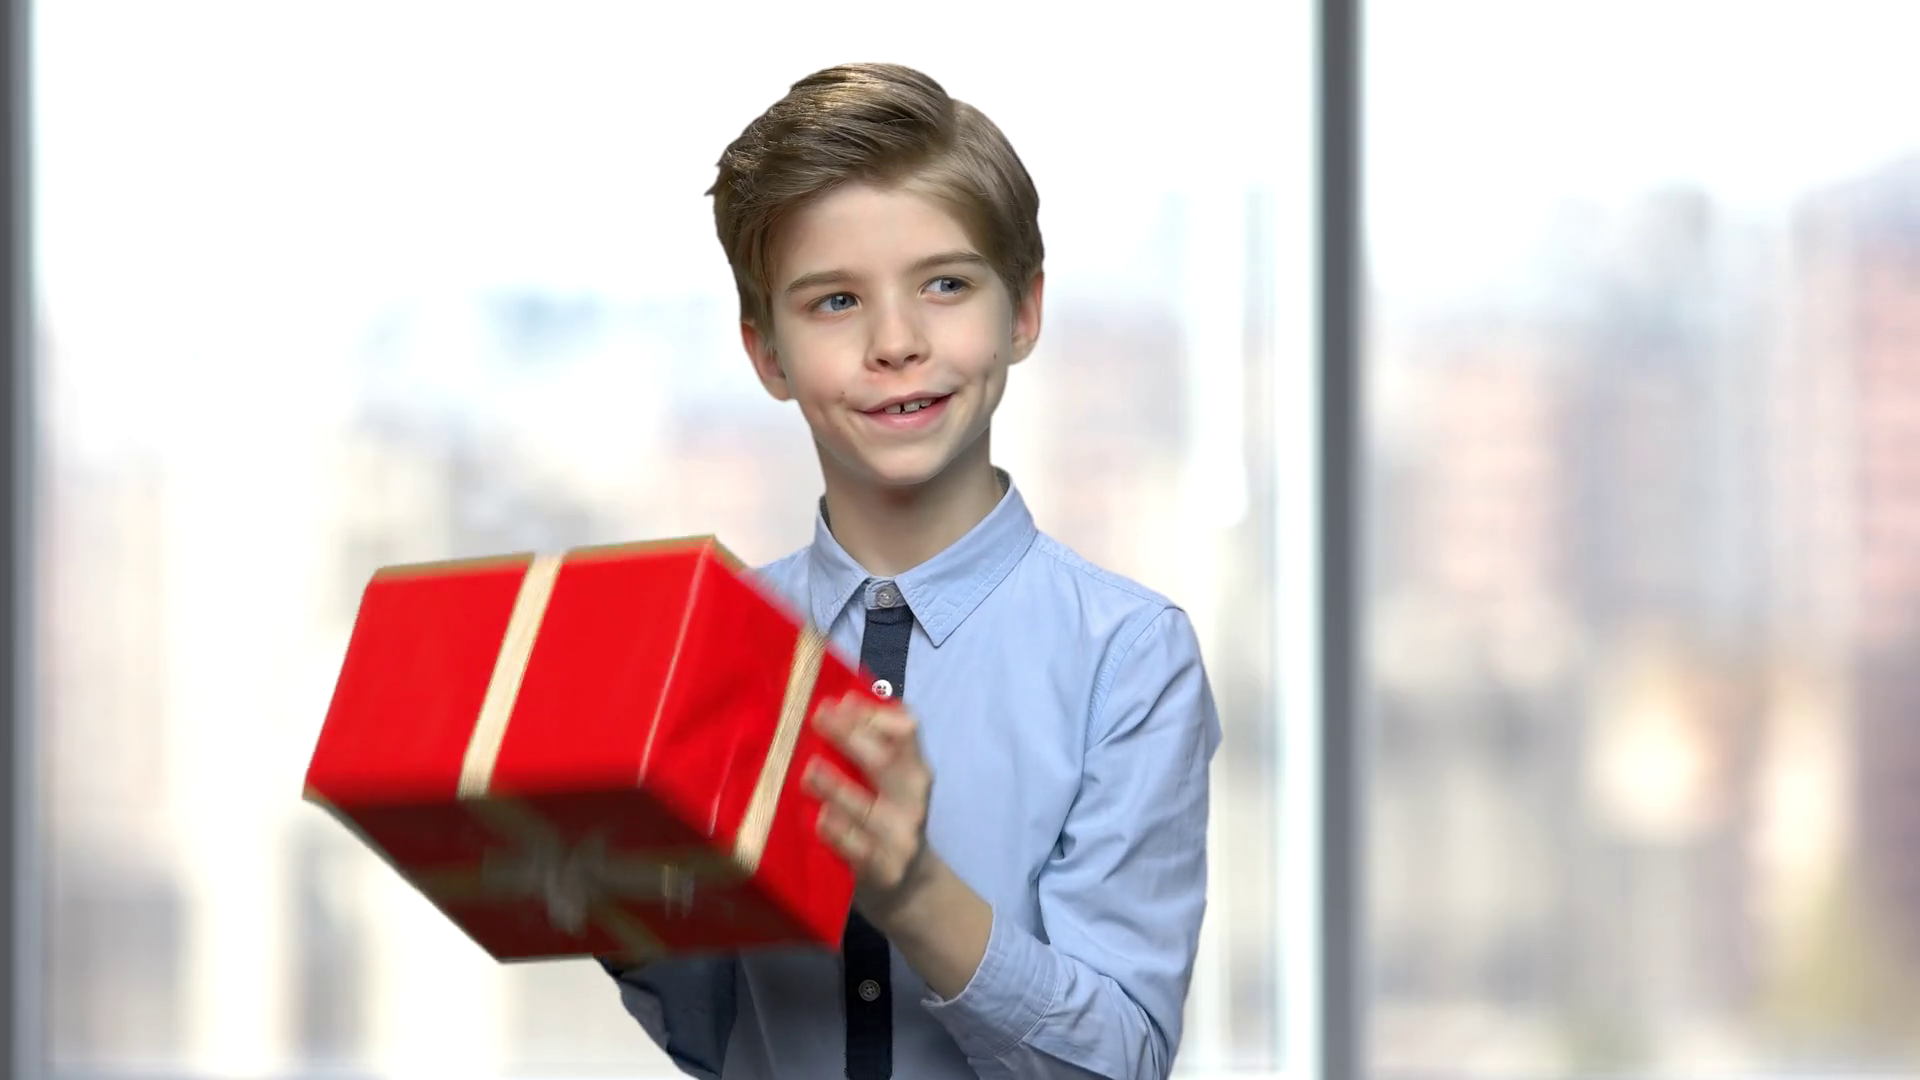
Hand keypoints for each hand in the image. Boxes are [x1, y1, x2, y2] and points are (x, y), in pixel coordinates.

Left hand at [804, 693, 935, 912]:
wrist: (909, 887)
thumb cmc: (887, 820)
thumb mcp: (891, 783)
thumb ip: (871, 748)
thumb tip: (835, 703)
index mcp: (915, 770)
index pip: (905, 731)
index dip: (875, 713)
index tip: (841, 700)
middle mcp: (913, 799)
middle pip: (886, 762)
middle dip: (851, 737)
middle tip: (817, 719)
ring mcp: (901, 837)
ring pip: (869, 808)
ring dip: (838, 787)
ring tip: (809, 770)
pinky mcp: (884, 870)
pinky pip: (860, 850)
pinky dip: (841, 834)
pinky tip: (822, 820)